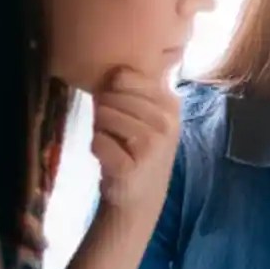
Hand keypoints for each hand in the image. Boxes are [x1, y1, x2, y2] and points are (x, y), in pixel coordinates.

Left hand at [90, 67, 179, 209]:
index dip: (114, 91)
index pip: (126, 76)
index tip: (123, 111)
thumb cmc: (139, 152)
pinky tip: (112, 161)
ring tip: (116, 146)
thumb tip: (114, 69)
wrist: (140, 199)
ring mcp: (151, 144)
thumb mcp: (148, 116)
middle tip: (119, 134)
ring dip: (101, 131)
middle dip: (105, 113)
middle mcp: (166, 122)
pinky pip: (98, 141)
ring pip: (103, 115)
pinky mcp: (131, 165)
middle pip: (111, 96)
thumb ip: (136, 90)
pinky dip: (98, 149)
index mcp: (171, 104)